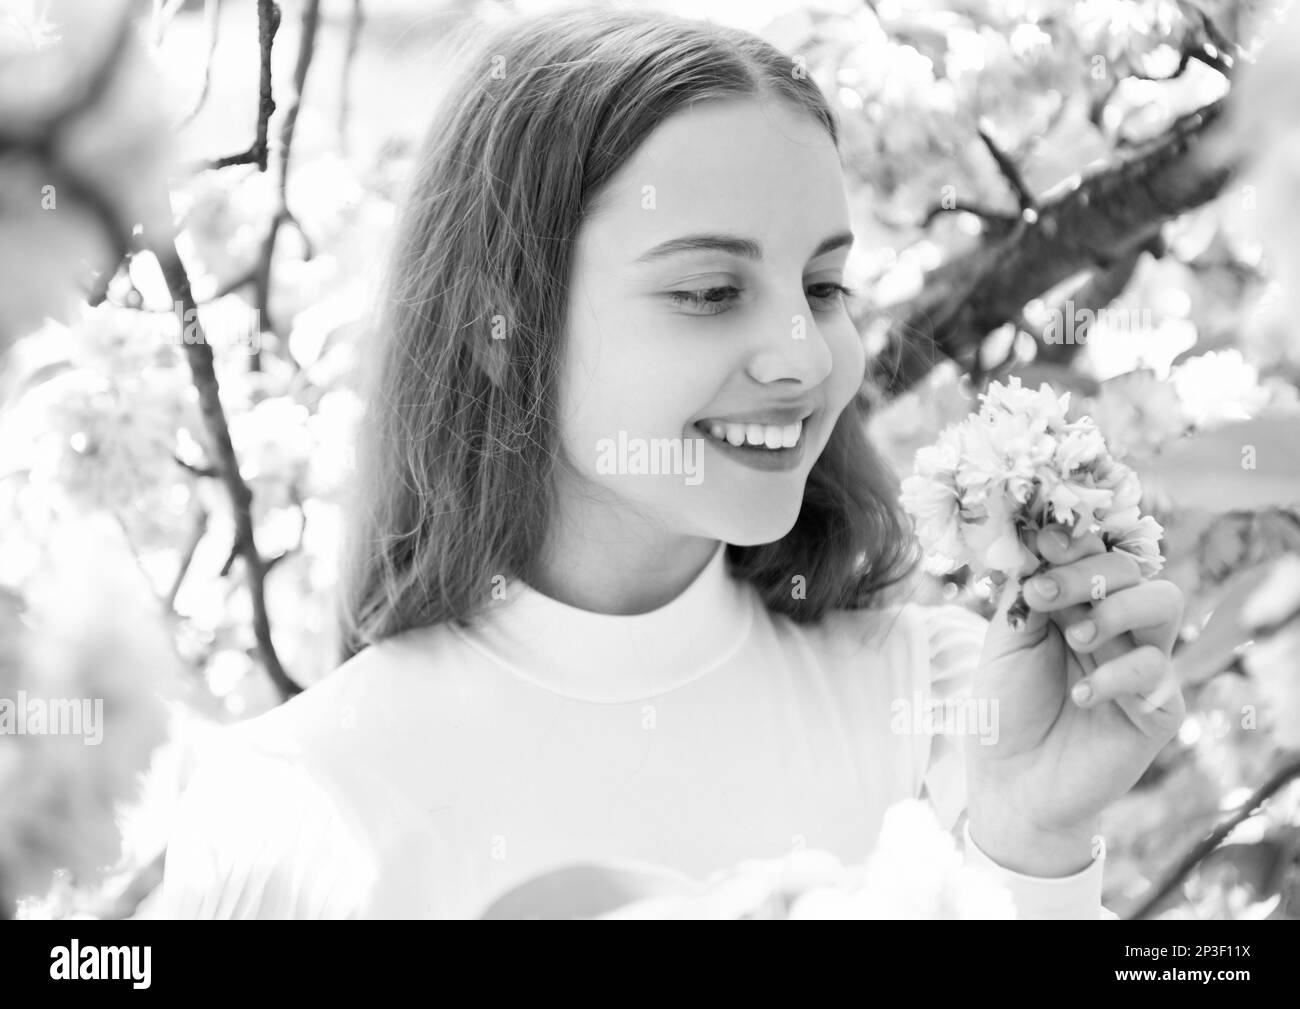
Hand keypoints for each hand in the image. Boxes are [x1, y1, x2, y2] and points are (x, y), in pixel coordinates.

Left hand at [964, 524, 1185, 876]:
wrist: (1011, 783)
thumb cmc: (1004, 710)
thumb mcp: (1006, 643)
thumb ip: (1026, 596)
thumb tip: (1037, 541)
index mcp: (1077, 606)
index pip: (1092, 556)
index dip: (1072, 544)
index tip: (1041, 542)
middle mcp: (1116, 627)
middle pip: (1132, 570)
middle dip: (1086, 572)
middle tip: (1043, 595)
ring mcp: (1142, 664)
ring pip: (1164, 603)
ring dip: (1118, 609)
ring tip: (1076, 638)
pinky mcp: (1160, 708)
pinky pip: (1158, 672)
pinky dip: (1116, 676)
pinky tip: (1080, 695)